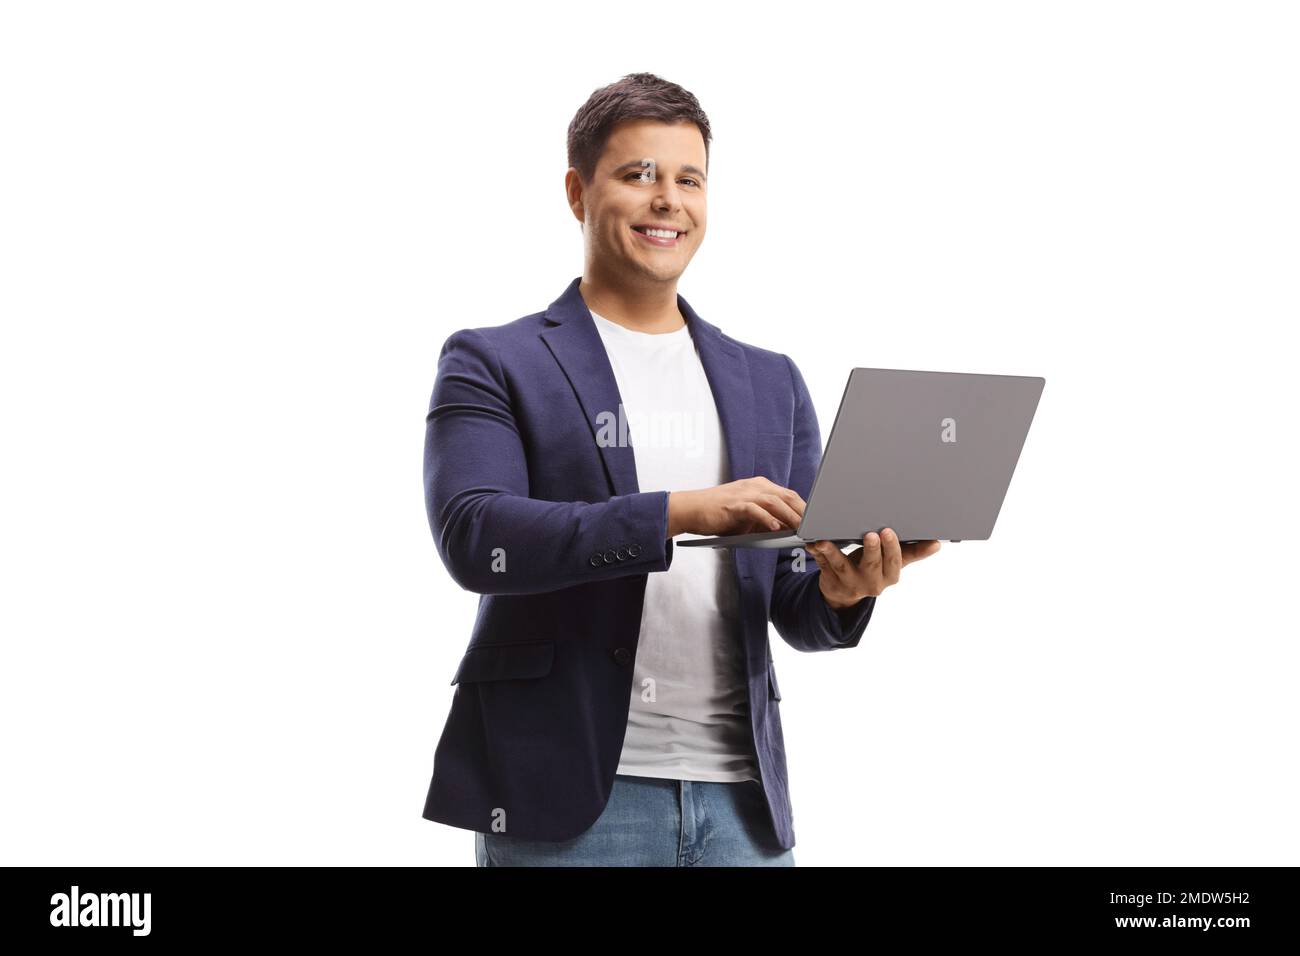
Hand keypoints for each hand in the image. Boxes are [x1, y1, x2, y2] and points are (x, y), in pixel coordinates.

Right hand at [668, 477, 805, 536]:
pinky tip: (776, 528)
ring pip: (774, 502)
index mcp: (760, 486)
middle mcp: (755, 486)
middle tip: (816, 527)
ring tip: (802, 529)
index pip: (789, 495)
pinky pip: (755, 510)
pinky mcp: (734, 504)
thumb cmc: (718, 514)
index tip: (817, 521)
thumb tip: (786, 531)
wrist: (691, 509)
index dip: (804, 507)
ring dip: (790, 516)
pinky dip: (767, 519)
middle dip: (803, 512)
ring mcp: (744, 493)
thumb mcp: (746, 516)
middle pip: (786, 496)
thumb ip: (765, 519)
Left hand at [807, 529, 940, 607]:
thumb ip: (913, 552)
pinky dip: (818, 553)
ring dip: (835, 552)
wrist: (846, 593)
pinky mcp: (830, 580)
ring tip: (829, 540)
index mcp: (889, 575)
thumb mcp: (893, 563)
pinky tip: (814, 542)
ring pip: (842, 565)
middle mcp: (871, 582)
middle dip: (872, 549)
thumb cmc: (873, 568)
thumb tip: (937, 544)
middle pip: (872, 564)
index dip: (892, 548)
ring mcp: (849, 582)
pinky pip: (823, 565)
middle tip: (871, 534)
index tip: (889, 532)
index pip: (894, 562)